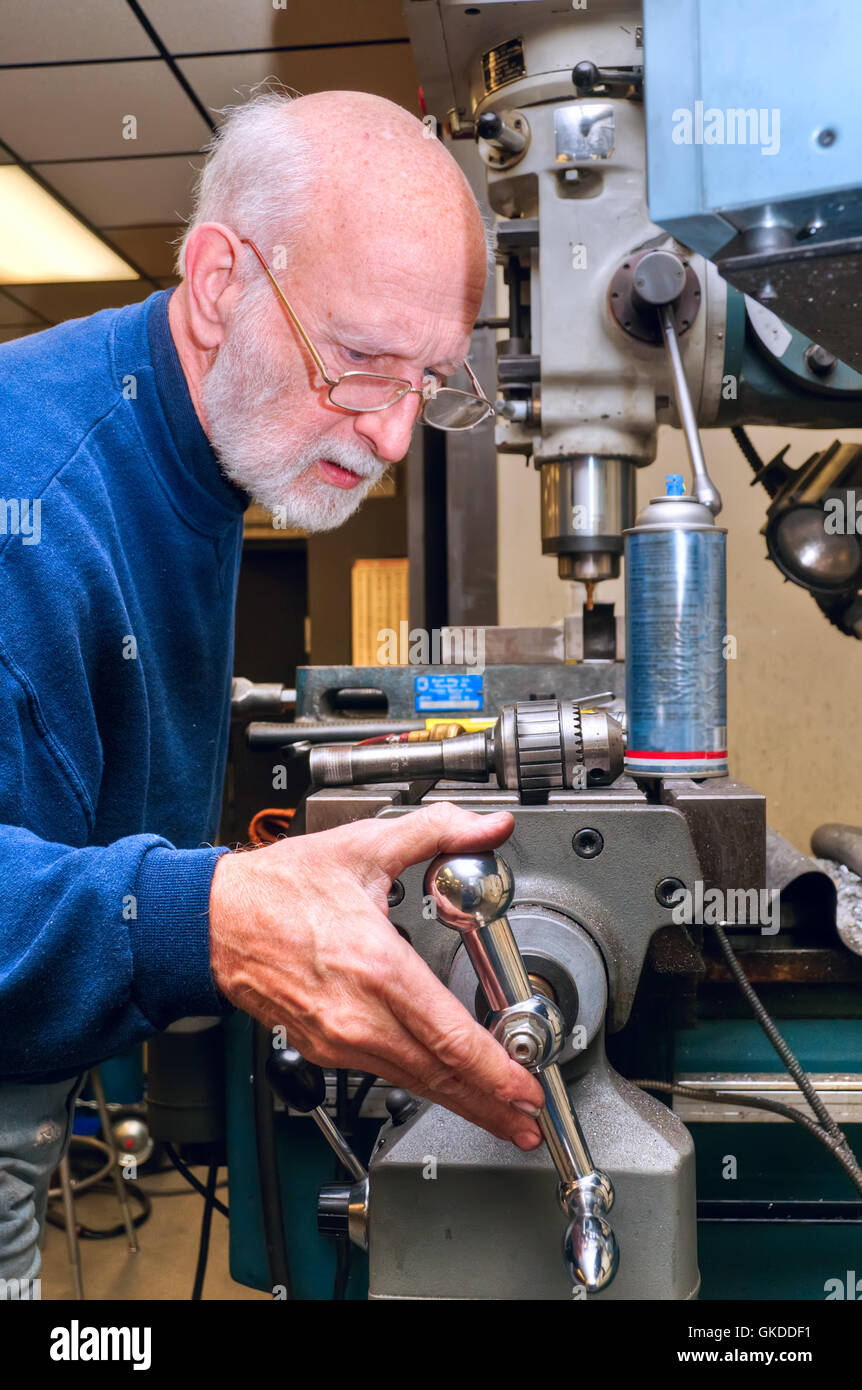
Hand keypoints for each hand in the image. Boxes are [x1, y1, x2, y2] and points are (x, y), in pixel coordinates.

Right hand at [209, 801, 543, 1148]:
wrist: (214, 920)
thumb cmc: (279, 888)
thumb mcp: (365, 846)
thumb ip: (437, 832)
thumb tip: (489, 826)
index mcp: (376, 966)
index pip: (449, 1036)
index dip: (495, 1070)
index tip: (526, 1087)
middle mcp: (357, 1014)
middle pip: (438, 1075)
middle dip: (490, 1103)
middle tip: (530, 1121)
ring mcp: (337, 1039)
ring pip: (412, 1083)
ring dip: (460, 1102)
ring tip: (499, 1114)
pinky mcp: (323, 1049)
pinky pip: (384, 1074)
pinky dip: (422, 1086)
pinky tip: (445, 1088)